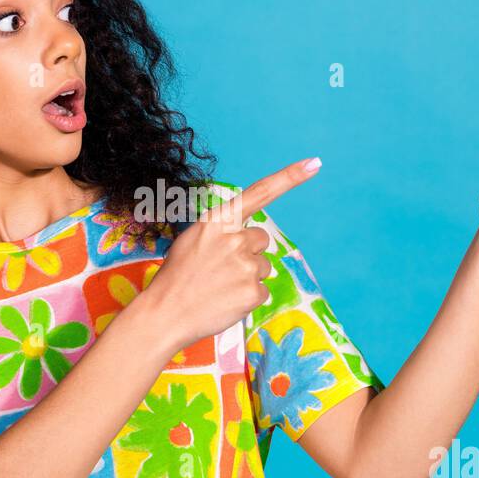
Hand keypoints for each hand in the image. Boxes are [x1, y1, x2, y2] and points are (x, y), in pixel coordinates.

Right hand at [139, 158, 321, 353]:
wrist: (165, 313)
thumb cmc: (177, 277)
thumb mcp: (192, 241)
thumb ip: (220, 232)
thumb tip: (244, 238)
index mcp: (217, 221)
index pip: (259, 193)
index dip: (289, 178)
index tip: (313, 164)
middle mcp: (235, 238)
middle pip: (261, 240)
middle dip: (248, 253)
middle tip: (221, 270)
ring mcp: (246, 265)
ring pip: (262, 267)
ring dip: (247, 277)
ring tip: (219, 287)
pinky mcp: (253, 291)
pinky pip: (262, 291)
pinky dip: (247, 298)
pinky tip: (226, 301)